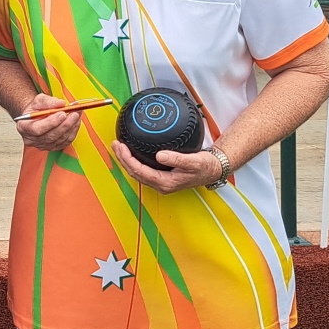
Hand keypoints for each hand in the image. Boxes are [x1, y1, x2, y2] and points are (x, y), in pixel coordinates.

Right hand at [14, 92, 82, 152]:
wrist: (36, 116)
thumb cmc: (36, 109)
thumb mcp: (39, 100)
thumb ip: (48, 101)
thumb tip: (61, 103)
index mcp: (24, 127)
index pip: (37, 129)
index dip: (51, 123)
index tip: (62, 114)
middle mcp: (32, 139)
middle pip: (51, 136)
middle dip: (65, 124)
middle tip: (74, 113)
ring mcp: (42, 145)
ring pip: (60, 139)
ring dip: (71, 127)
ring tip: (77, 114)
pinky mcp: (53, 147)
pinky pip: (66, 142)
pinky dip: (73, 131)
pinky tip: (76, 122)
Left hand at [110, 140, 224, 193]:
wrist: (212, 170)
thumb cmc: (204, 167)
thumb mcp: (193, 161)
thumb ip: (177, 159)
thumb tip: (160, 155)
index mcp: (165, 183)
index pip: (140, 171)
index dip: (128, 159)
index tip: (122, 147)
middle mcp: (160, 184)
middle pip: (135, 173)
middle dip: (122, 159)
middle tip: (115, 144)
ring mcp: (160, 182)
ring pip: (137, 172)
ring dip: (126, 160)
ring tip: (119, 147)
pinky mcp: (161, 177)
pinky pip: (143, 170)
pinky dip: (134, 161)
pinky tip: (131, 152)